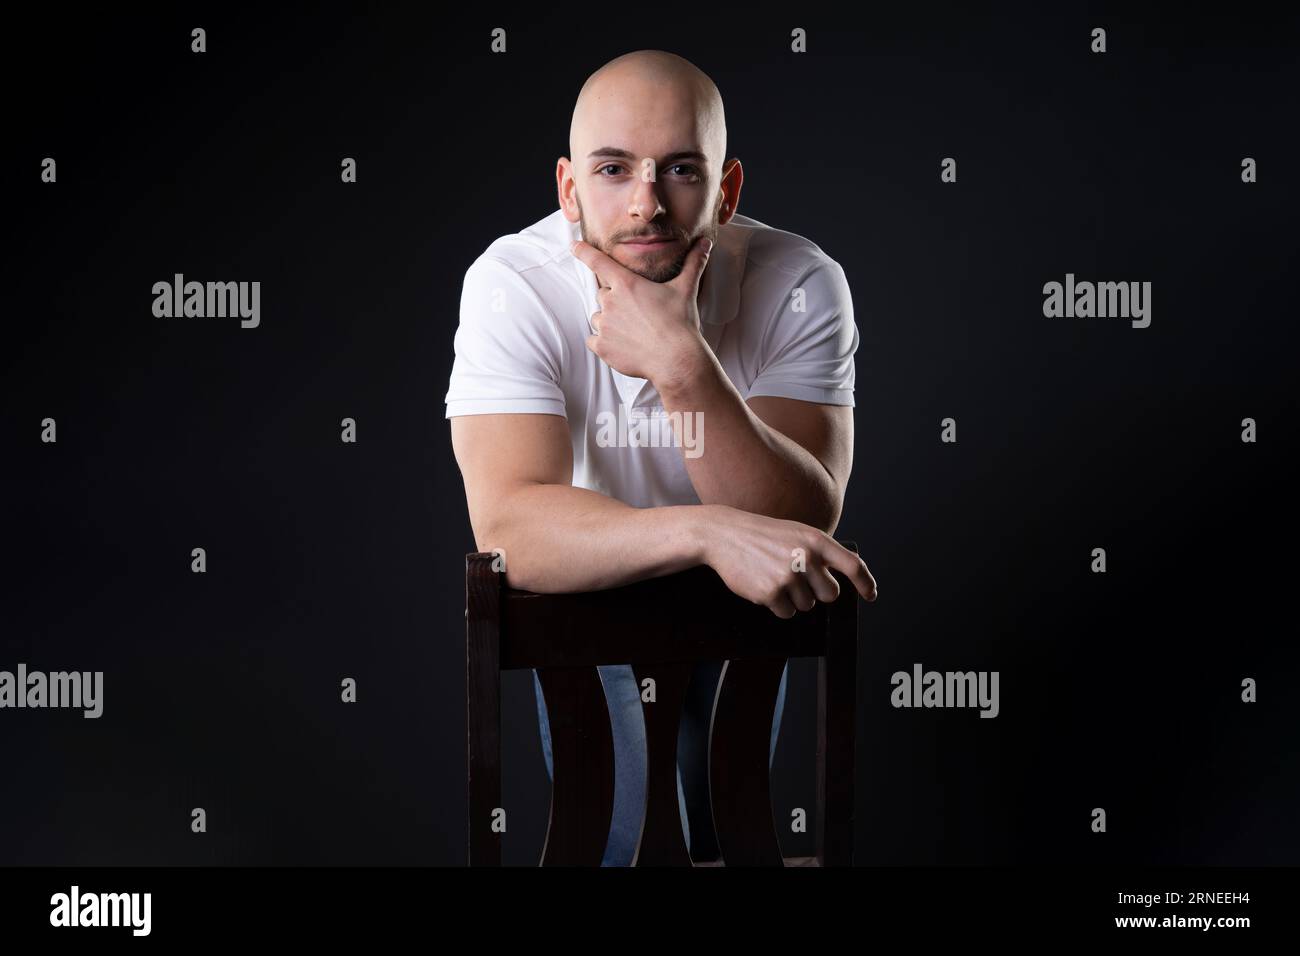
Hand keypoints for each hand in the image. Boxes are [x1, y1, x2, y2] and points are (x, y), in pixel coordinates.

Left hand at [572, 235, 712, 385]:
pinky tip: (623, 345)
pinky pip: (593, 341)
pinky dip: (604, 342)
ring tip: (633, 331)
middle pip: (603, 294)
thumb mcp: (686, 289)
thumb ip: (693, 263)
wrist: (676, 360)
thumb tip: (705, 243)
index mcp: (627, 284)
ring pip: (598, 318)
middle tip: (637, 313)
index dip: (584, 252)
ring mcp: (604, 326)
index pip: (598, 262)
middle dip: (615, 301)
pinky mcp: (602, 347)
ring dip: (609, 322)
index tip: (573, 246)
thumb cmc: (680, 323)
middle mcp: (610, 302)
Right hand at [698, 505, 877, 617]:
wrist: (724, 534)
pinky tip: (764, 585)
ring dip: (793, 598)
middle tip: (799, 581)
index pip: (853, 565)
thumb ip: (820, 551)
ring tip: (774, 577)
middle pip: (830, 595)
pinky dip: (777, 605)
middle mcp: (806, 558)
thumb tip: (842, 577)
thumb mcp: (796, 533)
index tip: (870, 595)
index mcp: (816, 540)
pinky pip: (786, 612)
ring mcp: (789, 576)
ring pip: (807, 606)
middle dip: (818, 593)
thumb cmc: (762, 535)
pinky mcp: (770, 593)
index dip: (865, 583)